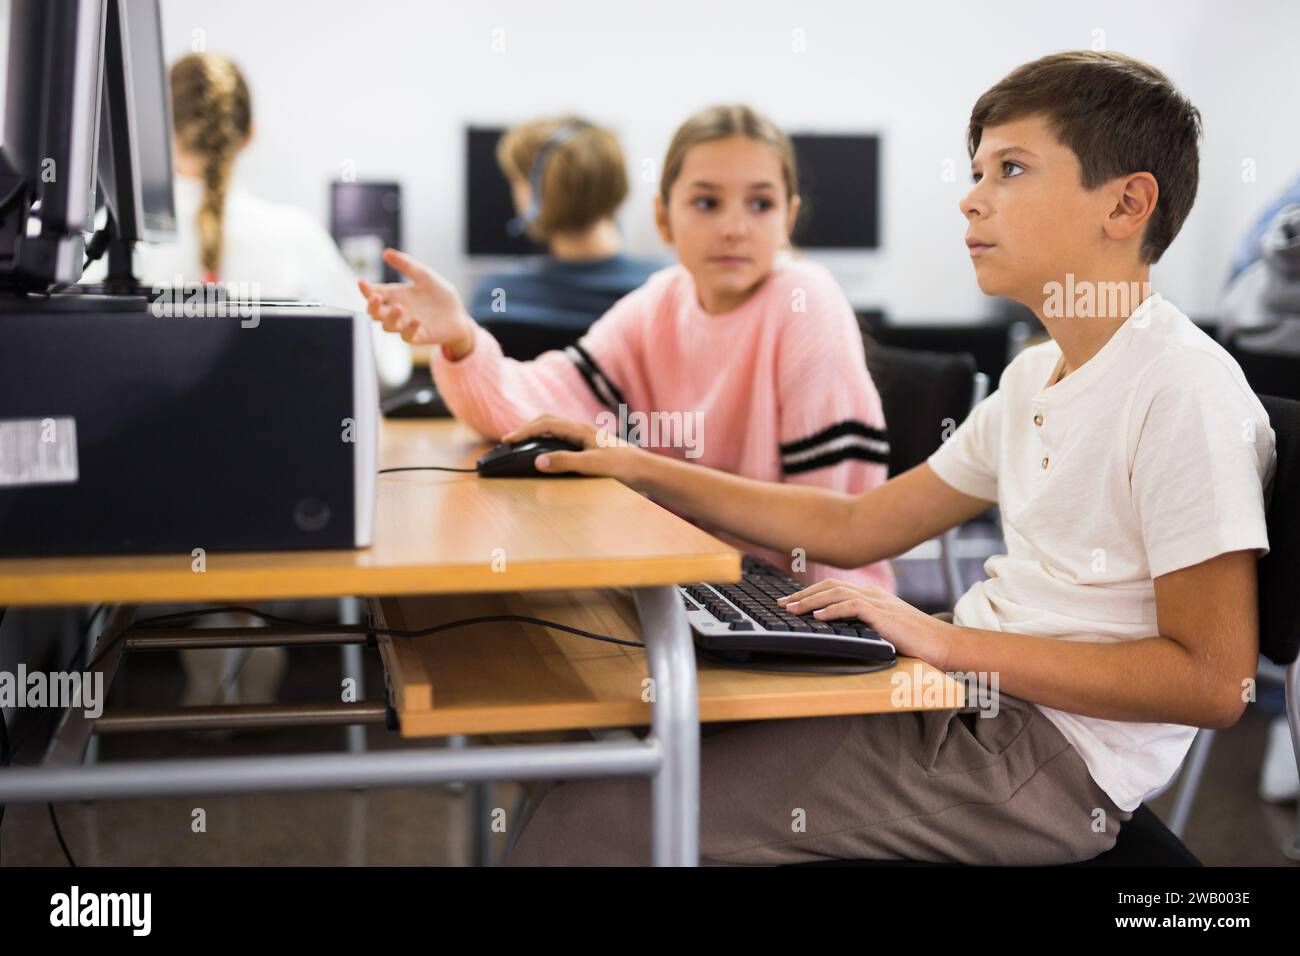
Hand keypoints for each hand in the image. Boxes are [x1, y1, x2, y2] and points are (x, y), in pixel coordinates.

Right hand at [358, 248, 475, 356]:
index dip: (365, 289)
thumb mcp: (424, 275)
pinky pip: (407, 336)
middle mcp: (396, 311)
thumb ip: (406, 265)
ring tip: (398, 308)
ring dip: (390, 318)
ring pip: (387, 326)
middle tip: (376, 297)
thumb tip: (385, 252)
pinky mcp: (417, 336)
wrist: (458, 314)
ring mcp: (405, 325)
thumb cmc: (439, 294)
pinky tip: (416, 319)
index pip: (373, 293)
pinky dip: (410, 328)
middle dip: (372, 306)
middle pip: (375, 312)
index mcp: (394, 295)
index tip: (361, 281)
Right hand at [500, 414, 648, 483]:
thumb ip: (565, 462)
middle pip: (547, 421)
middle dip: (527, 428)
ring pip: (554, 428)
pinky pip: (562, 438)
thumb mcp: (592, 466)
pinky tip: (545, 452)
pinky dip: (547, 441)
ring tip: (522, 444)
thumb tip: (538, 462)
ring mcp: (586, 436)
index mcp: (580, 429)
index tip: (508, 440)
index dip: (524, 431)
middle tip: (510, 440)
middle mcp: (582, 429)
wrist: (646, 471)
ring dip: (536, 433)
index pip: (545, 424)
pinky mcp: (589, 445)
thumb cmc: (623, 467)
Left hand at [777, 579, 954, 667]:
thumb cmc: (915, 641)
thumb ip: (862, 624)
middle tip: (782, 604)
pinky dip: (833, 610)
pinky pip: (853, 607)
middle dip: (803, 594)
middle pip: (830, 586)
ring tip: (792, 609)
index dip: (809, 592)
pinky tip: (818, 616)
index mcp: (871, 595)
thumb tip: (835, 629)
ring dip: (811, 601)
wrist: (942, 644)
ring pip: (837, 593)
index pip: (834, 587)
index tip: (790, 601)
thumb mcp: (883, 628)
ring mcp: (878, 602)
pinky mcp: (883, 614)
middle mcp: (872, 594)